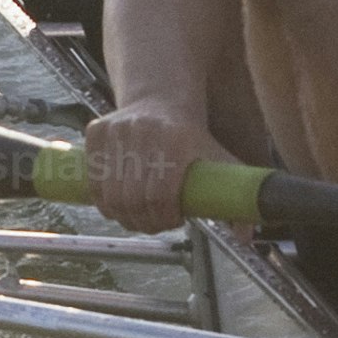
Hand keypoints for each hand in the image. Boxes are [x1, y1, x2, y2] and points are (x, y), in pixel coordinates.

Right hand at [80, 97, 226, 230]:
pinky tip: (118, 203)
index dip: (164, 218)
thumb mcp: (218, 161)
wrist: (162, 100)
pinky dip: (102, 200)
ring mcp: (116, 130)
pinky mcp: (96, 132)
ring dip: (122, 215)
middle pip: (133, 199)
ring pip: (109, 195)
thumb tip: (245, 238)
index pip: (161, 195)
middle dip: (143, 221)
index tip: (173, 221)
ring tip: (137, 216)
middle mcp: (143, 132)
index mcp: (176, 139)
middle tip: (154, 224)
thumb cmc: (192, 137)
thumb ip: (234, 199)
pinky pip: (92, 181)